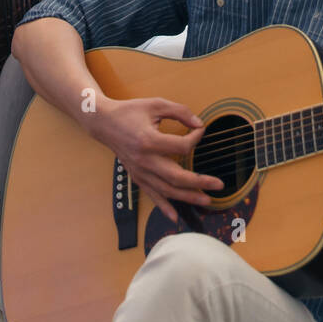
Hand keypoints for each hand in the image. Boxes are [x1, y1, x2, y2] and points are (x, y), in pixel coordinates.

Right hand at [94, 96, 223, 223]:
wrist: (104, 123)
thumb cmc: (130, 111)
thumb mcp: (156, 104)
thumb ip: (180, 111)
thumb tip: (199, 124)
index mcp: (149, 140)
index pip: (181, 146)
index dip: (196, 138)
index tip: (200, 130)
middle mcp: (144, 160)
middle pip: (176, 176)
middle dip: (199, 183)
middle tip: (218, 185)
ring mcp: (139, 171)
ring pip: (166, 190)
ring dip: (187, 197)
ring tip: (206, 200)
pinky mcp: (136, 177)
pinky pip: (152, 194)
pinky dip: (164, 206)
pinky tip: (175, 216)